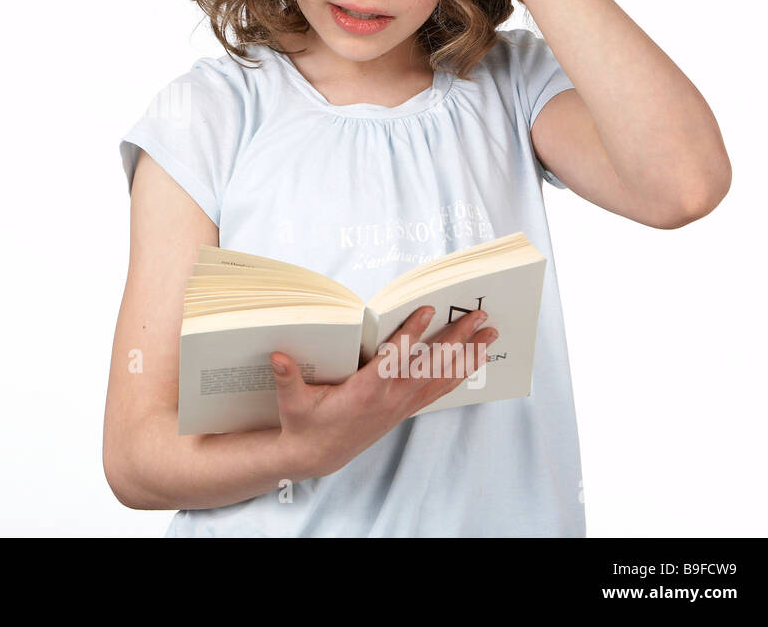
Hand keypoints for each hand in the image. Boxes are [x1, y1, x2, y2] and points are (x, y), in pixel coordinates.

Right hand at [269, 304, 497, 478]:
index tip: (428, 311)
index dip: (411, 334)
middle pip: (430, 365)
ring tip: (490, 335)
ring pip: (441, 377)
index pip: (393, 359)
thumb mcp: (292, 403)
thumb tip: (277, 355)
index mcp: (365, 392)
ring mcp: (400, 405)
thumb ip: (287, 377)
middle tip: (479, 317)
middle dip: (457, 339)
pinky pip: (438, 389)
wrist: (318, 456)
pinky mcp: (404, 409)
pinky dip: (459, 374)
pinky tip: (473, 361)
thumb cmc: (305, 425)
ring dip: (467, 355)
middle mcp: (390, 399)